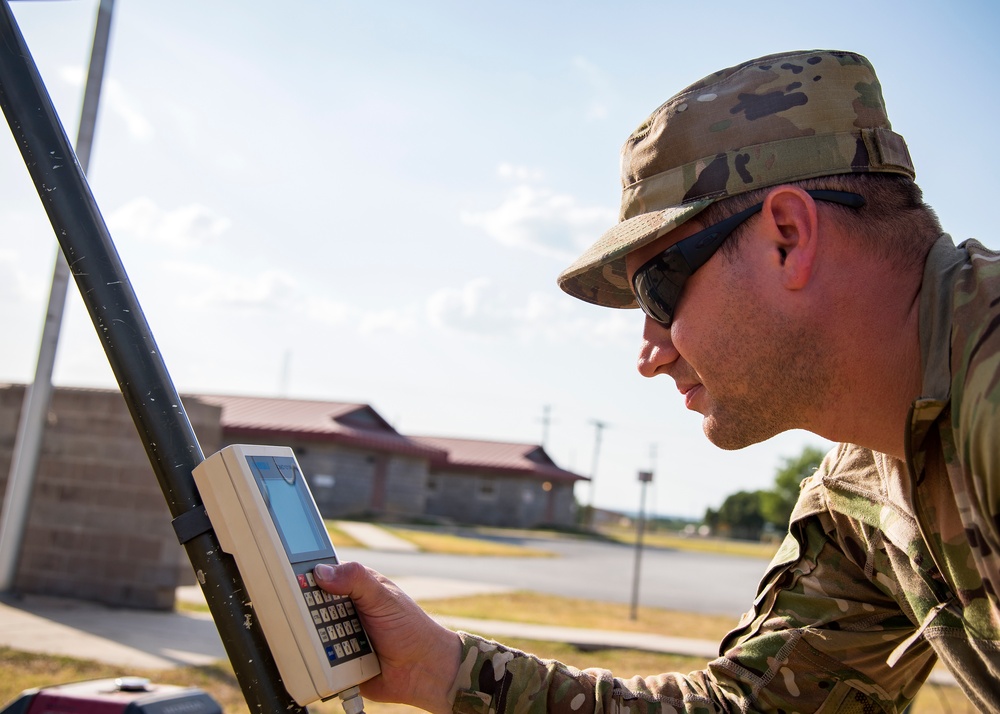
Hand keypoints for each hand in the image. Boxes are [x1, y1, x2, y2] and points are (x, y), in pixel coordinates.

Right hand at [314, 561, 461, 713]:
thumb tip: (322, 572)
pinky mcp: (335, 660)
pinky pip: (317, 661)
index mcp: (353, 586)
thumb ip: (356, 580)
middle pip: (308, 606)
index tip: (289, 579)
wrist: (422, 671)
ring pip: (309, 634)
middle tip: (309, 615)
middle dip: (305, 612)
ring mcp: (337, 634)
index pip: (320, 575)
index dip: (303, 576)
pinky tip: (323, 659)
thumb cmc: (411, 628)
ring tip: (325, 638)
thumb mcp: (383, 597)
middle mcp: (342, 609)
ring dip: (313, 638)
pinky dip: (317, 661)